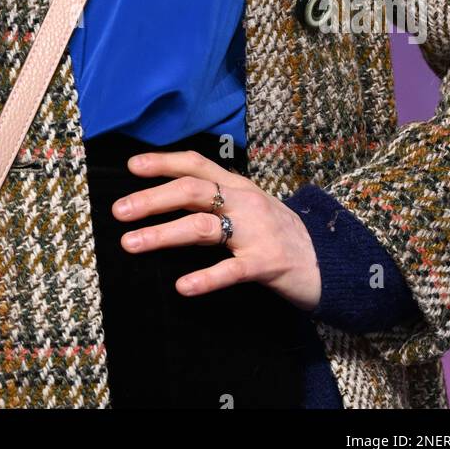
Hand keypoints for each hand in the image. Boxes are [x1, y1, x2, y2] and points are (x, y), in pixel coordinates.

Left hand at [111, 148, 322, 311]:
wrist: (331, 261)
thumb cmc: (279, 234)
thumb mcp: (249, 207)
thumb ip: (216, 200)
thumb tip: (167, 198)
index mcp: (237, 186)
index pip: (195, 164)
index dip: (163, 162)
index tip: (131, 166)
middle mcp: (244, 202)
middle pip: (191, 192)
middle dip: (151, 199)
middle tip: (118, 211)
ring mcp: (256, 232)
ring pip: (203, 227)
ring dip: (163, 234)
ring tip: (131, 244)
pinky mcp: (267, 264)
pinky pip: (231, 270)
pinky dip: (205, 278)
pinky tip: (182, 286)